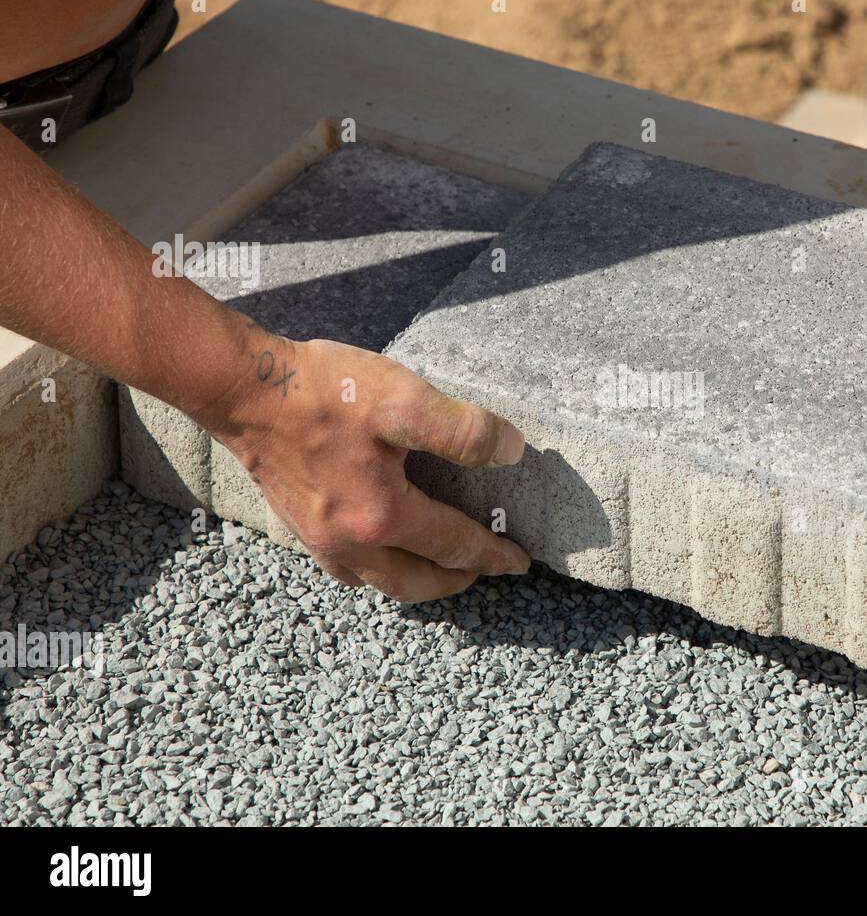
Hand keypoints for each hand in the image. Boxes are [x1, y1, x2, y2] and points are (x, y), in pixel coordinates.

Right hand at [200, 333, 531, 600]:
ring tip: (438, 567)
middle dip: (455, 581)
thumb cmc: (323, 392)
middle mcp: (348, 540)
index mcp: (382, 516)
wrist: (242, 388)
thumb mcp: (405, 400)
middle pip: (414, 582)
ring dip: (415, 582)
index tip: (521, 562)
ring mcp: (317, 537)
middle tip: (485, 571)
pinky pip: (344, 568)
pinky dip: (374, 570)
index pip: (454, 546)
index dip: (492, 555)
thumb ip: (464, 431)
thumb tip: (511, 451)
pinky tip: (379, 549)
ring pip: (376, 581)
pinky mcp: (296, 522)